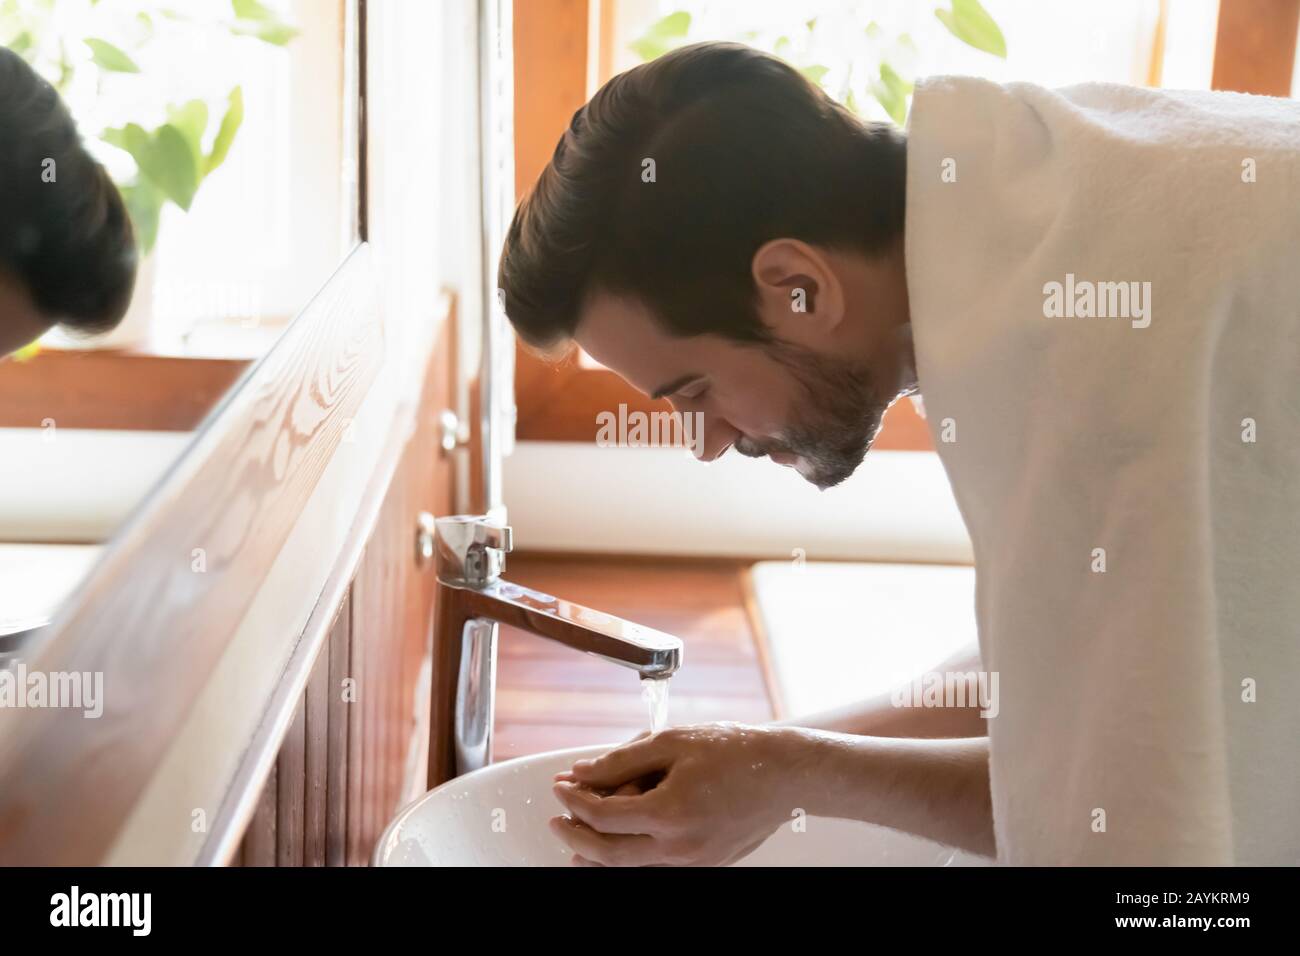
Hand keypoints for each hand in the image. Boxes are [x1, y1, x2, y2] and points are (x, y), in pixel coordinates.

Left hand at [549, 722, 799, 866]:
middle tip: (556, 820)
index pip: (601, 815)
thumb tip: (581, 773)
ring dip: (596, 856)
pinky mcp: (704, 865)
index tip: (561, 785)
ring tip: (575, 843)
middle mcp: (679, 846)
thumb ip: (621, 758)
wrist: (784, 774)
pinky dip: (628, 858)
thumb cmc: (735, 751)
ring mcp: (692, 861)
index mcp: (669, 812)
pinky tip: (617, 847)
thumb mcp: (672, 741)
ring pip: (629, 868)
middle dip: (574, 837)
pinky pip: (654, 867)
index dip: (573, 799)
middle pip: (607, 853)